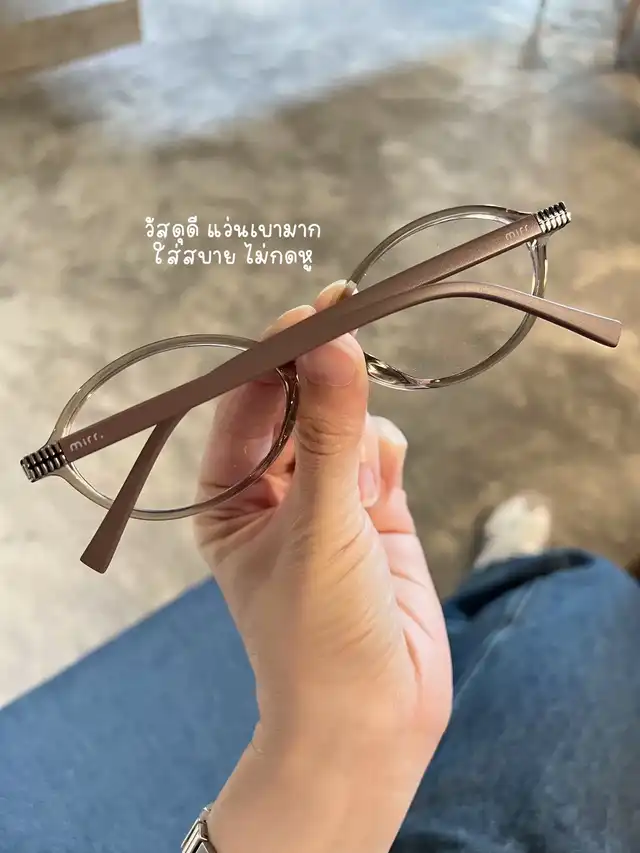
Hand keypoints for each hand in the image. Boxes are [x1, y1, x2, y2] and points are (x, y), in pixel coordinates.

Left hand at [194, 281, 451, 851]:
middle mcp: (271, 490)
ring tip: (366, 489)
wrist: (374, 720)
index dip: (277, 354)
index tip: (316, 308)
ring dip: (359, 432)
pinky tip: (386, 487)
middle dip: (323, 379)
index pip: (245, 403)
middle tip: (353, 321)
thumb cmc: (320, 632)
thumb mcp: (319, 523)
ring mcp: (326, 498)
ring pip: (345, 422)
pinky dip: (386, 453)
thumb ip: (329, 429)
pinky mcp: (375, 511)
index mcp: (227, 495)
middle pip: (297, 403)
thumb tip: (332, 339)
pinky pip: (380, 450)